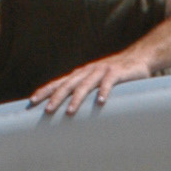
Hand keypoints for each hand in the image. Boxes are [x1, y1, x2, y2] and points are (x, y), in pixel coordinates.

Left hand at [30, 43, 162, 117]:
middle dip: (56, 98)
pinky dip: (104, 92)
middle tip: (47, 111)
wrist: (138, 58)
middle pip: (68, 85)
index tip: (32, 102)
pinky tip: (100, 103)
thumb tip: (68, 111)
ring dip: (77, 99)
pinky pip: (109, 83)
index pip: (58, 83)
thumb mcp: (95, 82)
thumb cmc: (114, 75)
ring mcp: (102, 71)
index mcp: (80, 75)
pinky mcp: (117, 73)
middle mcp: (88, 71)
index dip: (45, 91)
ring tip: (69, 112)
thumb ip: (83, 92)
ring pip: (86, 85)